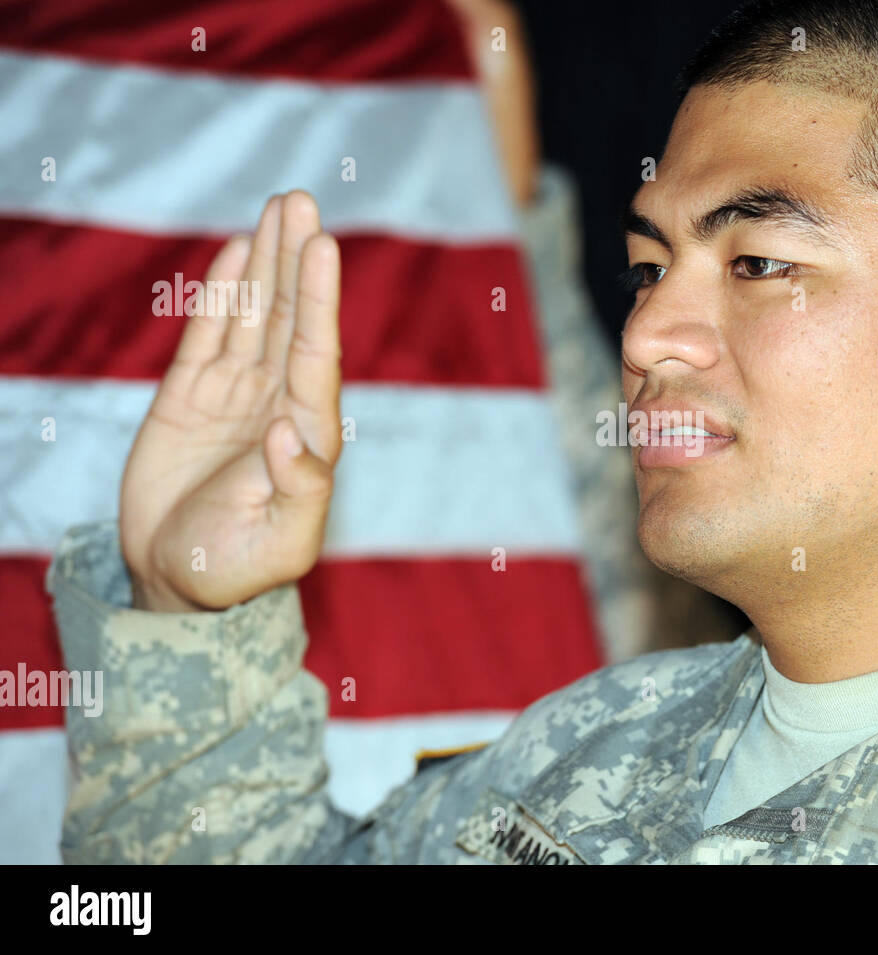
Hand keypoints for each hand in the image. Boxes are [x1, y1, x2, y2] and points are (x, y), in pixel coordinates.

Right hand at [119, 192, 341, 611]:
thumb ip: (298, 492)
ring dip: (268, 262)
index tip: (324, 247)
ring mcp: (235, 394)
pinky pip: (208, 332)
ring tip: (282, 206)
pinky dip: (222, 292)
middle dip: (298, 260)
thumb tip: (290, 433)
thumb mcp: (280, 543)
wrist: (176, 579)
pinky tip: (240, 251)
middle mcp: (278, 403)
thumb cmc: (237, 569)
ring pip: (254, 316)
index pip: (317, 355)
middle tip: (303, 200)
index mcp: (309, 436)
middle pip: (291, 320)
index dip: (320, 300)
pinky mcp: (189, 394)